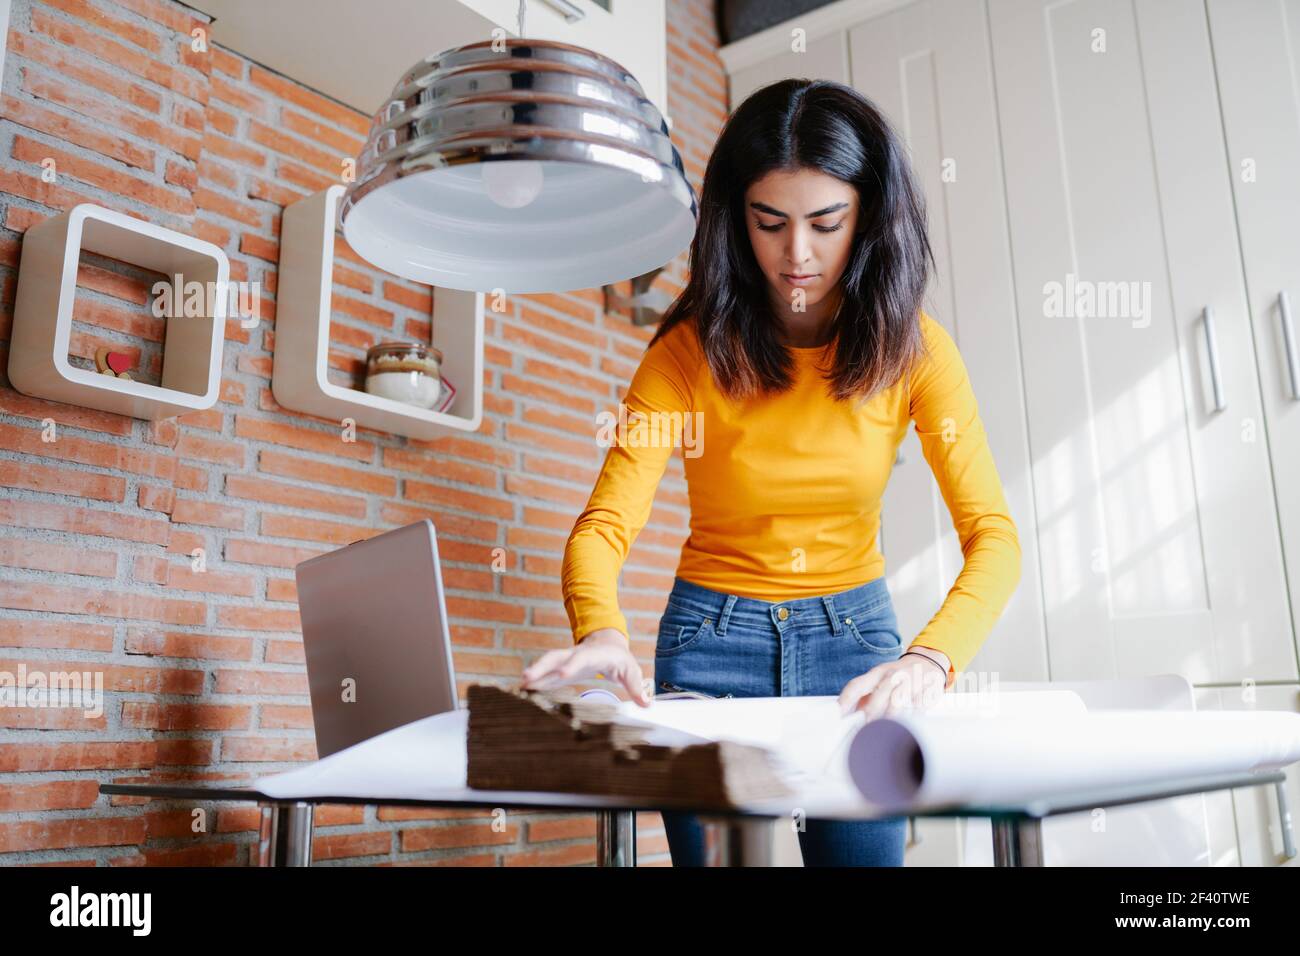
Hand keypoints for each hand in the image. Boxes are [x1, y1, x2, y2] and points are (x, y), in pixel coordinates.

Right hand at [520, 628, 651, 706]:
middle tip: (528, 678)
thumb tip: (646, 703)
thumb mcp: (631, 671)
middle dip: (542, 667)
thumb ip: (636, 687)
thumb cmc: (619, 659)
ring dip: (534, 674)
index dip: (572, 665)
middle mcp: (576, 655)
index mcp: (594, 654)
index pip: (581, 658)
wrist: (607, 645)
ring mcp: (566, 661)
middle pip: (556, 657)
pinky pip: (545, 675)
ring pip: (546, 664)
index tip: (562, 673)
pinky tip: (523, 692)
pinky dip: (534, 682)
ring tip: (520, 686)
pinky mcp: (559, 670)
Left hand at [838, 652, 946, 720]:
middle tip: (864, 727)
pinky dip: (912, 717)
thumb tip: (847, 715)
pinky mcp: (928, 690)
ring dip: (890, 716)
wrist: (927, 661)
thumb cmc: (897, 676)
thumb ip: (864, 696)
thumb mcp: (878, 680)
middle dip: (871, 711)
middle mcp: (893, 675)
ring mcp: (912, 681)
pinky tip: (907, 726)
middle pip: (879, 693)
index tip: (838, 713)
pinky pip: (919, 706)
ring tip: (884, 730)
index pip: (858, 685)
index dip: (846, 699)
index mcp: (877, 673)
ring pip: (899, 700)